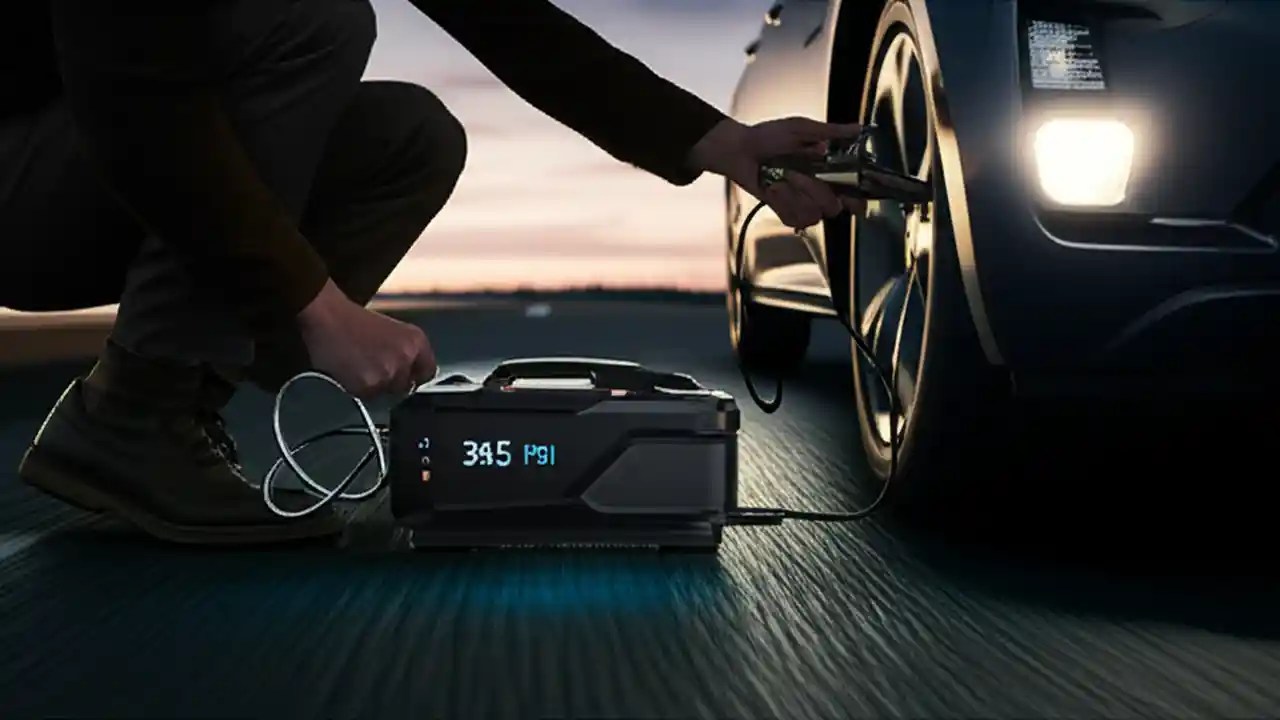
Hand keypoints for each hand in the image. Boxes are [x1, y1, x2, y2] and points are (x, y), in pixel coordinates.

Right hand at [296, 279, 437, 399]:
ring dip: (375, 386)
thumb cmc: (354, 321)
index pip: (428, 372)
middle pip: (406, 386)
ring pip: (386, 393)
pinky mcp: (369, 385)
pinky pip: (368, 397)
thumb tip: (411, 373)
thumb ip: (406, 352)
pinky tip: (350, 372)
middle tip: (373, 368)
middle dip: (392, 382)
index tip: (405, 377)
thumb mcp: (392, 331)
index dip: (413, 376)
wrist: (327, 317)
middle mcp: (406, 357)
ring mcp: (388, 372)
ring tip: (360, 367)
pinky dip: (359, 389)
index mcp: (416, 341)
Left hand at [688, 116, 865, 229]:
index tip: (851, 196)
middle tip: (798, 172)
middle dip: (815, 190)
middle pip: (834, 207)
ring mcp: (804, 204)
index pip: (856, 193)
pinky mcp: (787, 213)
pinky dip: (782, 202)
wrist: (740, 150)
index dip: (858, 200)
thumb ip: (830, 132)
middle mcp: (821, 189)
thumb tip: (858, 129)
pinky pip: (794, 218)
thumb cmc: (768, 136)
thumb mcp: (801, 128)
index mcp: (830, 169)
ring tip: (781, 177)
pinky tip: (774, 187)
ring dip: (795, 195)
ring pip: (813, 214)